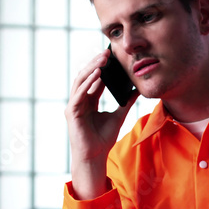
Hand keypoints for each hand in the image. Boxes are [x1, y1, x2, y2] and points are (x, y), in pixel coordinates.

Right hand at [65, 48, 138, 199]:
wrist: (96, 156)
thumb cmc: (104, 139)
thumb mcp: (119, 116)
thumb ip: (126, 103)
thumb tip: (136, 91)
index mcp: (88, 101)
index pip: (94, 80)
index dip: (102, 67)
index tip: (112, 56)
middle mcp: (79, 101)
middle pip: (86, 77)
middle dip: (96, 63)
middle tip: (107, 52)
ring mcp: (74, 106)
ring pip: (81, 81)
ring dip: (92, 69)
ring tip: (103, 59)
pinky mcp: (71, 112)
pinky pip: (79, 93)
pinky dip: (88, 82)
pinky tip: (97, 74)